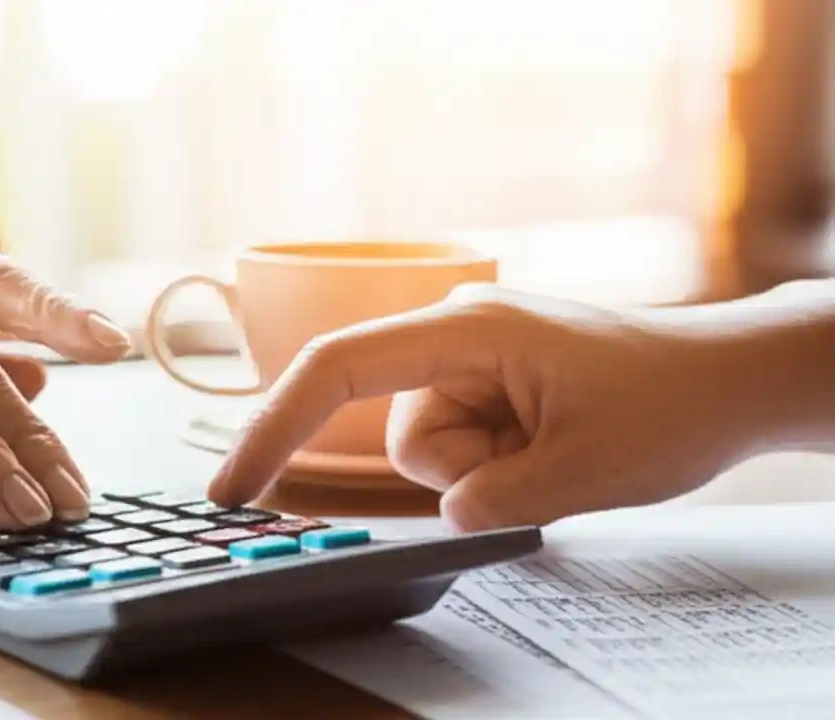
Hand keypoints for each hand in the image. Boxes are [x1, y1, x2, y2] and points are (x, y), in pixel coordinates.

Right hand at [208, 284, 769, 530]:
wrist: (730, 380)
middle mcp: (455, 332)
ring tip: (560, 445)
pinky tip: (555, 441)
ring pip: (431, 451)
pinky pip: (460, 447)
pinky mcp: (487, 380)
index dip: (275, 427)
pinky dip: (500, 463)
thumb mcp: (583, 471)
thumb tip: (445, 509)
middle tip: (547, 457)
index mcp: (465, 331)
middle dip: (463, 471)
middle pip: (403, 434)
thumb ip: (491, 502)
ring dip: (488, 470)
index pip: (337, 370)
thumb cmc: (670, 402)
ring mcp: (471, 356)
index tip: (235, 487)